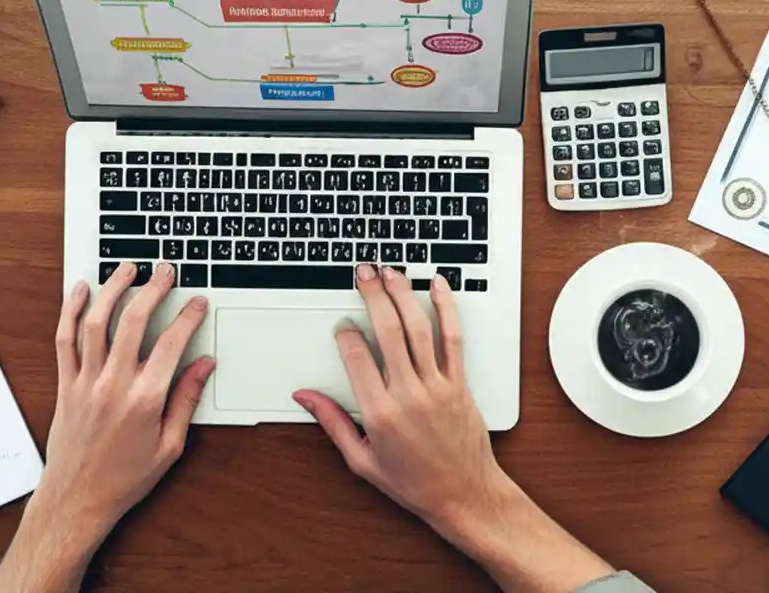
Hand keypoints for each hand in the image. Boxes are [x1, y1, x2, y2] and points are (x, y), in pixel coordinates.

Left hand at [0, 261, 213, 592]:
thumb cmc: (124, 479)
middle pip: (133, 323)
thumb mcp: (170, 446)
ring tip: (126, 269)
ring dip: (112, 290)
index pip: (171, 345)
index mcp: (144, 401)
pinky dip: (70, 311)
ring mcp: (85, 383)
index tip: (197, 303)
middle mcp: (112, 386)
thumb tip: (203, 366)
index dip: (188, 317)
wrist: (77, 499)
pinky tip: (80, 291)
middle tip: (165, 272)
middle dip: (152, 291)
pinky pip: (65, 340)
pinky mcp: (65, 385)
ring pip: (96, 323)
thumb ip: (186, 400)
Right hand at [294, 264, 615, 592]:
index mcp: (380, 413)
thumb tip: (305, 396)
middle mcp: (409, 394)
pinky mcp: (460, 383)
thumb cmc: (414, 483)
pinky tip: (438, 286)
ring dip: (403, 294)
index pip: (357, 356)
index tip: (342, 325)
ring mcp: (437, 386)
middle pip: (388, 331)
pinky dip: (446, 308)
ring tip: (390, 272)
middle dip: (372, 296)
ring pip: (418, 328)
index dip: (346, 333)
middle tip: (363, 273)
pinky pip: (453, 338)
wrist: (464, 496)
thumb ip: (331, 423)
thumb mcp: (361, 460)